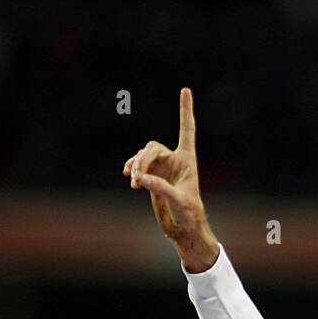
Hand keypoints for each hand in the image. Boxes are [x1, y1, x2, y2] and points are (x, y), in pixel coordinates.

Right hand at [123, 87, 218, 271]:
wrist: (184, 228)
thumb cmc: (189, 214)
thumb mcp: (179, 201)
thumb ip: (161, 189)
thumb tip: (142, 179)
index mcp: (188, 160)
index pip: (186, 130)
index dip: (185, 110)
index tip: (185, 90)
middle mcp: (174, 160)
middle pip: (153, 148)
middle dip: (143, 160)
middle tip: (137, 177)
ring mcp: (162, 167)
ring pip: (143, 156)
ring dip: (136, 166)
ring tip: (133, 181)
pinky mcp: (152, 177)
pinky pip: (138, 166)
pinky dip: (132, 169)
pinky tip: (128, 176)